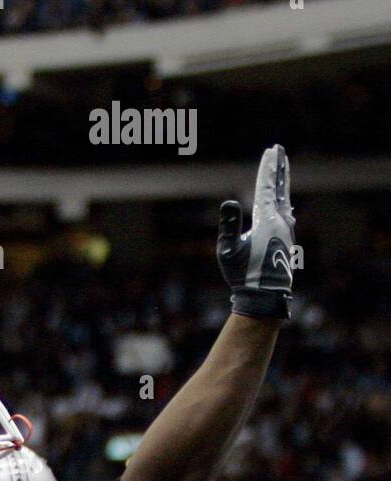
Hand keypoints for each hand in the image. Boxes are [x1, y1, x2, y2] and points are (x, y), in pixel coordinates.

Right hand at [217, 145, 295, 320]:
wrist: (265, 296)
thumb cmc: (244, 275)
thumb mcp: (228, 252)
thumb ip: (229, 226)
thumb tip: (229, 202)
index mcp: (267, 220)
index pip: (267, 188)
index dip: (268, 168)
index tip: (271, 151)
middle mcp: (281, 221)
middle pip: (280, 188)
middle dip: (279, 168)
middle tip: (279, 150)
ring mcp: (286, 231)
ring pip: (285, 200)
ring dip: (282, 184)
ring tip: (283, 171)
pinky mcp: (286, 240)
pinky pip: (286, 213)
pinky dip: (284, 201)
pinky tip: (285, 204)